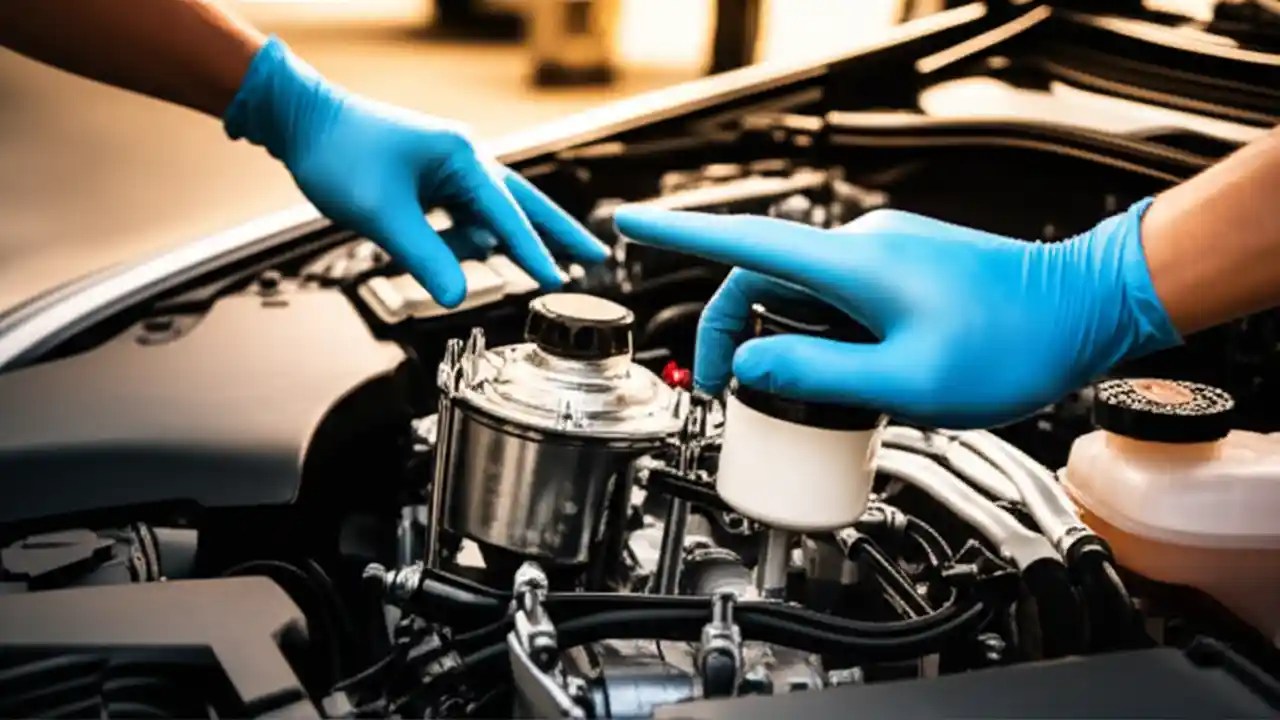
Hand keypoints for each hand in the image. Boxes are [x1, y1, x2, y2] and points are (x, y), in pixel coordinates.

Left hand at [224, 37, 607, 306]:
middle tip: (597, 254)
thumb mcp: (381, 215)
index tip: (559, 280)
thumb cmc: (338, 155)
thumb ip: (423, 258)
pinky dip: (465, 240)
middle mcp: (465, 159)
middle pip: (526, 204)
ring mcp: (451, 168)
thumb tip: (455, 297)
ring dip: (502, 244)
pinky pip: (464, 216)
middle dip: (560, 233)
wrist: (303, 123)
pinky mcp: (434, 179)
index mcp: (461, 159)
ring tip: (514, 269)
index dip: (534, 253)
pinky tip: (456, 257)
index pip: (507, 217)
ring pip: (494, 213)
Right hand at [614, 200, 1180, 427]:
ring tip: (780, 398)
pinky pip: (834, 298)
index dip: (676, 234)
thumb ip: (818, 375)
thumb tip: (748, 368)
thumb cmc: (1013, 345)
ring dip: (775, 338)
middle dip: (725, 329)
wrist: (1087, 310)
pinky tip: (836, 378)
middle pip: (759, 278)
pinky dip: (814, 333)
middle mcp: (859, 250)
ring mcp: (882, 257)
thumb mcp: (907, 382)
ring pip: (798, 292)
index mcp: (850, 266)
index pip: (741, 242)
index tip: (628, 223)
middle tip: (719, 389)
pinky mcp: (901, 272)